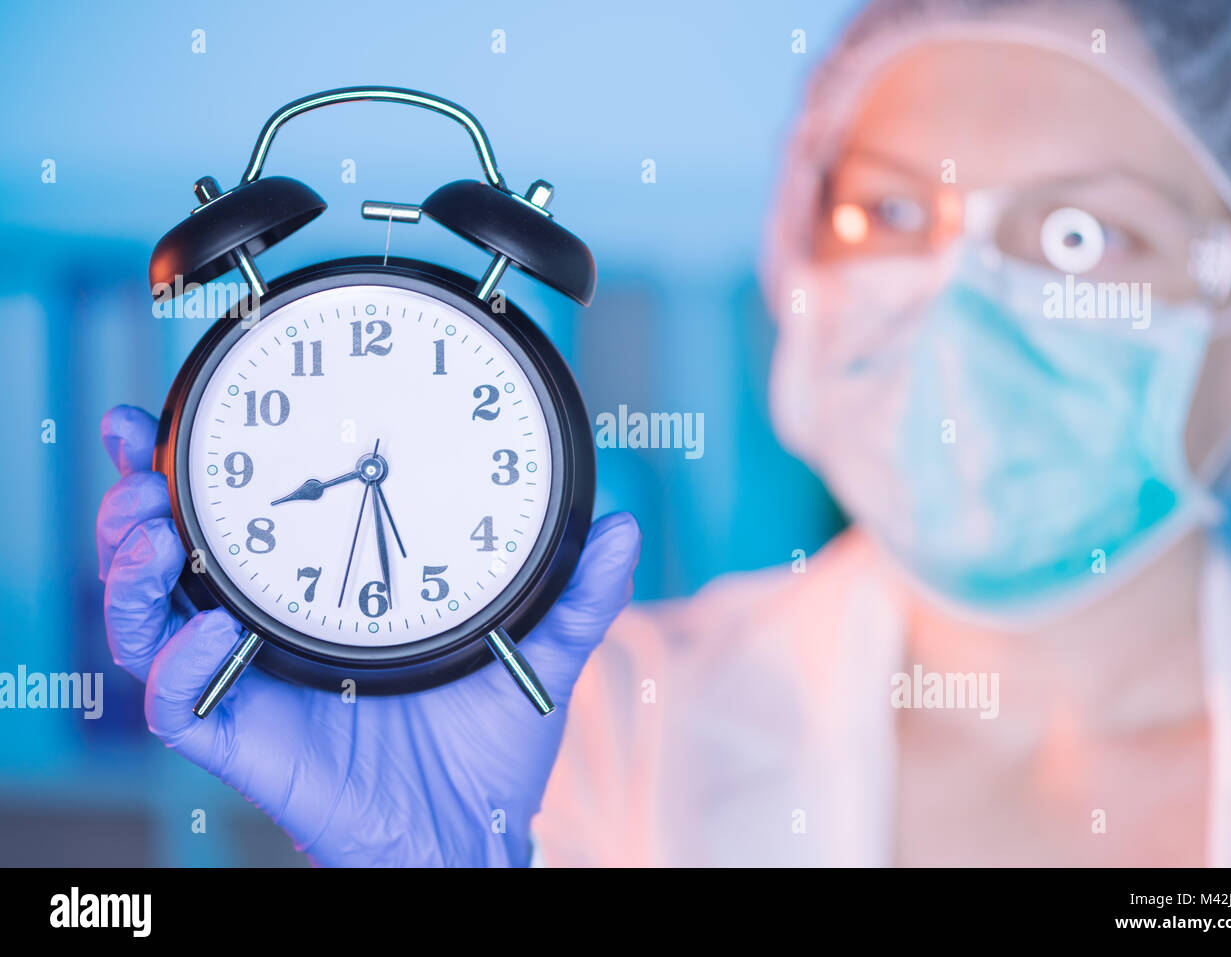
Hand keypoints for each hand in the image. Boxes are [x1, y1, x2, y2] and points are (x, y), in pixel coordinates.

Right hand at [97, 404, 640, 866]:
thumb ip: (579, 592)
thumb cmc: (492, 743)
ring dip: (130, 567)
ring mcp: (252, 683)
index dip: (209, 466)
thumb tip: (619, 527)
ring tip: (151, 525)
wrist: (477, 829)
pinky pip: (179, 703)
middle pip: (177, 556)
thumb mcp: (538, 649)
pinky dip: (179, 660)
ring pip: (149, 620)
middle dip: (139, 497)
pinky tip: (213, 627)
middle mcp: (277, 629)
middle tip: (135, 447)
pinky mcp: (245, 740)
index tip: (192, 409)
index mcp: (330, 594)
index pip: (254, 519)